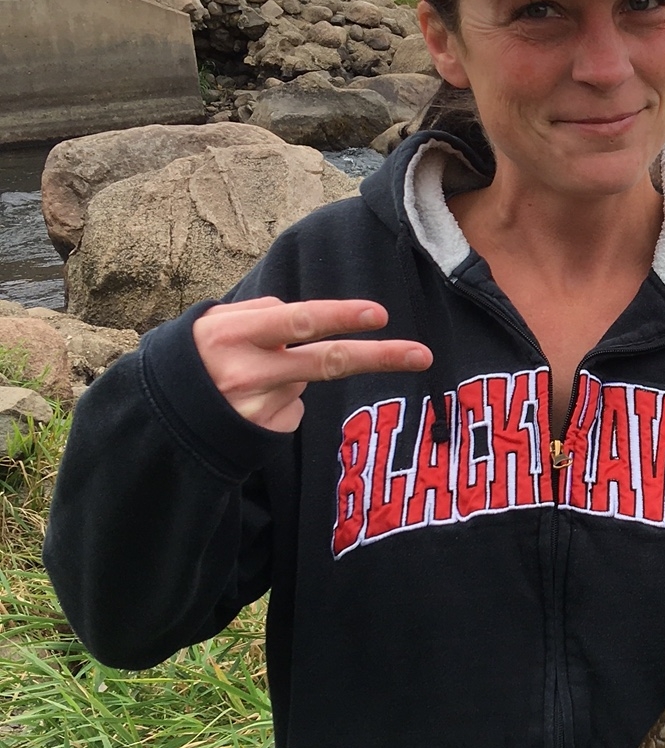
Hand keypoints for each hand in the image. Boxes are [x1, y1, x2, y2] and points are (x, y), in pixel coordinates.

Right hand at [192, 297, 432, 433]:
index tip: (379, 315)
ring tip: (248, 377)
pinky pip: (294, 408)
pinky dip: (283, 400)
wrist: (160, 414)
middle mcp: (248, 372)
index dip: (341, 317)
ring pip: (306, 381)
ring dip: (292, 374)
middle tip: (421, 354)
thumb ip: (262, 314)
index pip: (299, 321)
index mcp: (235, 333)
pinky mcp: (264, 433)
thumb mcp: (215, 323)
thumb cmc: (196, 356)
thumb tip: (306, 318)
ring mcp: (257, 407)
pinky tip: (251, 402)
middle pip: (326, 362)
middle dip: (379, 358)